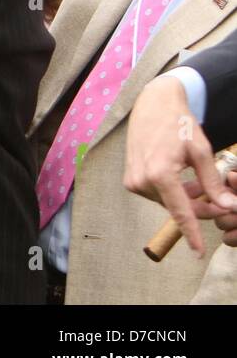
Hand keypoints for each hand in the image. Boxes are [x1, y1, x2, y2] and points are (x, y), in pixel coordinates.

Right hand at [124, 76, 236, 255]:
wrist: (152, 105)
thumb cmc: (178, 124)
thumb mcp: (201, 151)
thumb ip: (212, 182)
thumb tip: (227, 206)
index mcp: (159, 174)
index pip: (179, 212)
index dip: (191, 233)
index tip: (198, 252)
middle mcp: (141, 181)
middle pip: (175, 207)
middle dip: (198, 208)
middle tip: (220, 201)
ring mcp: (133, 180)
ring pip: (166, 201)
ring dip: (186, 198)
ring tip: (200, 183)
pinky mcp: (130, 178)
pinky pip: (156, 193)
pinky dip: (172, 191)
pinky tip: (184, 179)